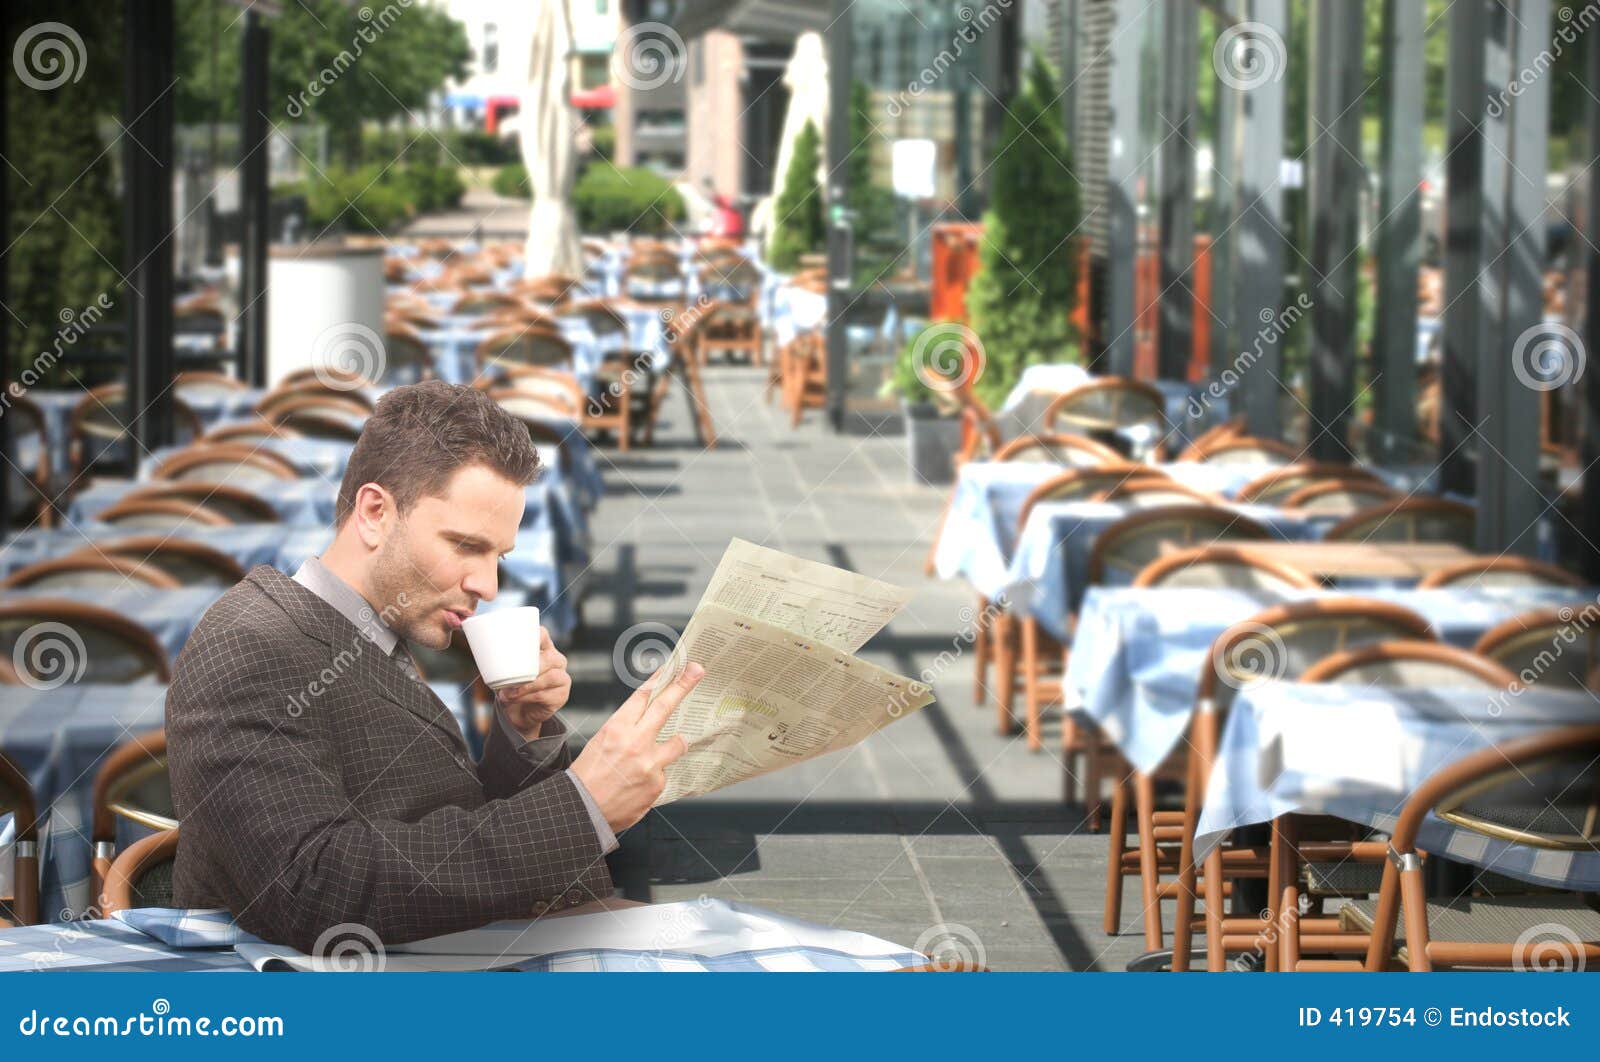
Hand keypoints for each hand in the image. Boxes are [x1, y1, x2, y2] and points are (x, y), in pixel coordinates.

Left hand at [493, 627, 570, 739]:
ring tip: (509, 693)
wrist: (518, 713)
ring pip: (551, 677)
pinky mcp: (561, 695)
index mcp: (543, 649)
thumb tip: (483, 653)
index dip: (536, 635)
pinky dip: (529, 697)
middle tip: (515, 676)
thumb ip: (498, 662)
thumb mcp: (504, 672)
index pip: (543, 635)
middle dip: (534, 666)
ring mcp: (562, 678)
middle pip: (551, 658)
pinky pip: (546, 694)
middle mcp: (556, 661)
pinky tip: (517, 699)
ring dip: (528, 685)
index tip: (522, 639)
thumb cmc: (511, 687)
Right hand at [569, 662, 701, 832]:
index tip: (673, 668)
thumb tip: (647, 721)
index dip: (660, 679)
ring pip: (677, 743)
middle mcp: (636, 742)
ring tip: (658, 753)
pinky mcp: (657, 784)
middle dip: (683, 686)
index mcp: (616, 728)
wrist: (581, 811)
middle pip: (665, 707)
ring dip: (675, 743)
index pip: (643, 696)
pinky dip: (654, 776)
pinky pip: (664, 773)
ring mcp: (650, 764)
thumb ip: (625, 730)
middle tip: (697, 671)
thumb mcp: (599, 742)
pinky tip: (637, 785)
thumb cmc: (586, 776)